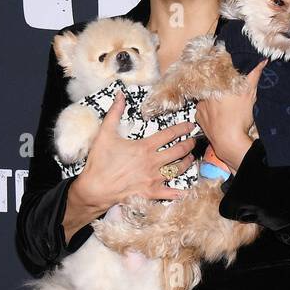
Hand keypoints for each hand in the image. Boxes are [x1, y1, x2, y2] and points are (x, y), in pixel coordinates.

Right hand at [71, 88, 198, 213]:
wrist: (95, 188)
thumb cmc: (100, 162)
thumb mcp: (105, 133)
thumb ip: (114, 113)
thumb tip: (120, 95)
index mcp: (144, 147)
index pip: (169, 135)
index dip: (182, 129)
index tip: (190, 125)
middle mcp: (153, 162)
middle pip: (178, 151)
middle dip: (189, 145)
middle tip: (193, 141)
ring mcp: (153, 179)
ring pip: (178, 170)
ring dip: (187, 163)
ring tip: (190, 158)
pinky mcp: (150, 193)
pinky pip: (169, 193)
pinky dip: (179, 192)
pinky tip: (186, 190)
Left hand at [194, 60, 267, 171]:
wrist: (229, 142)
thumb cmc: (238, 118)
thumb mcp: (248, 94)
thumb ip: (253, 75)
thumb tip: (261, 61)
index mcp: (215, 83)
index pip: (216, 72)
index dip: (222, 73)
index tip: (228, 76)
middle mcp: (204, 92)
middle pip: (211, 84)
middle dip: (218, 87)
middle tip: (229, 94)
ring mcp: (200, 105)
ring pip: (206, 97)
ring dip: (213, 99)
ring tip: (224, 107)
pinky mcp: (198, 116)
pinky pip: (202, 109)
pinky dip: (208, 111)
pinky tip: (218, 115)